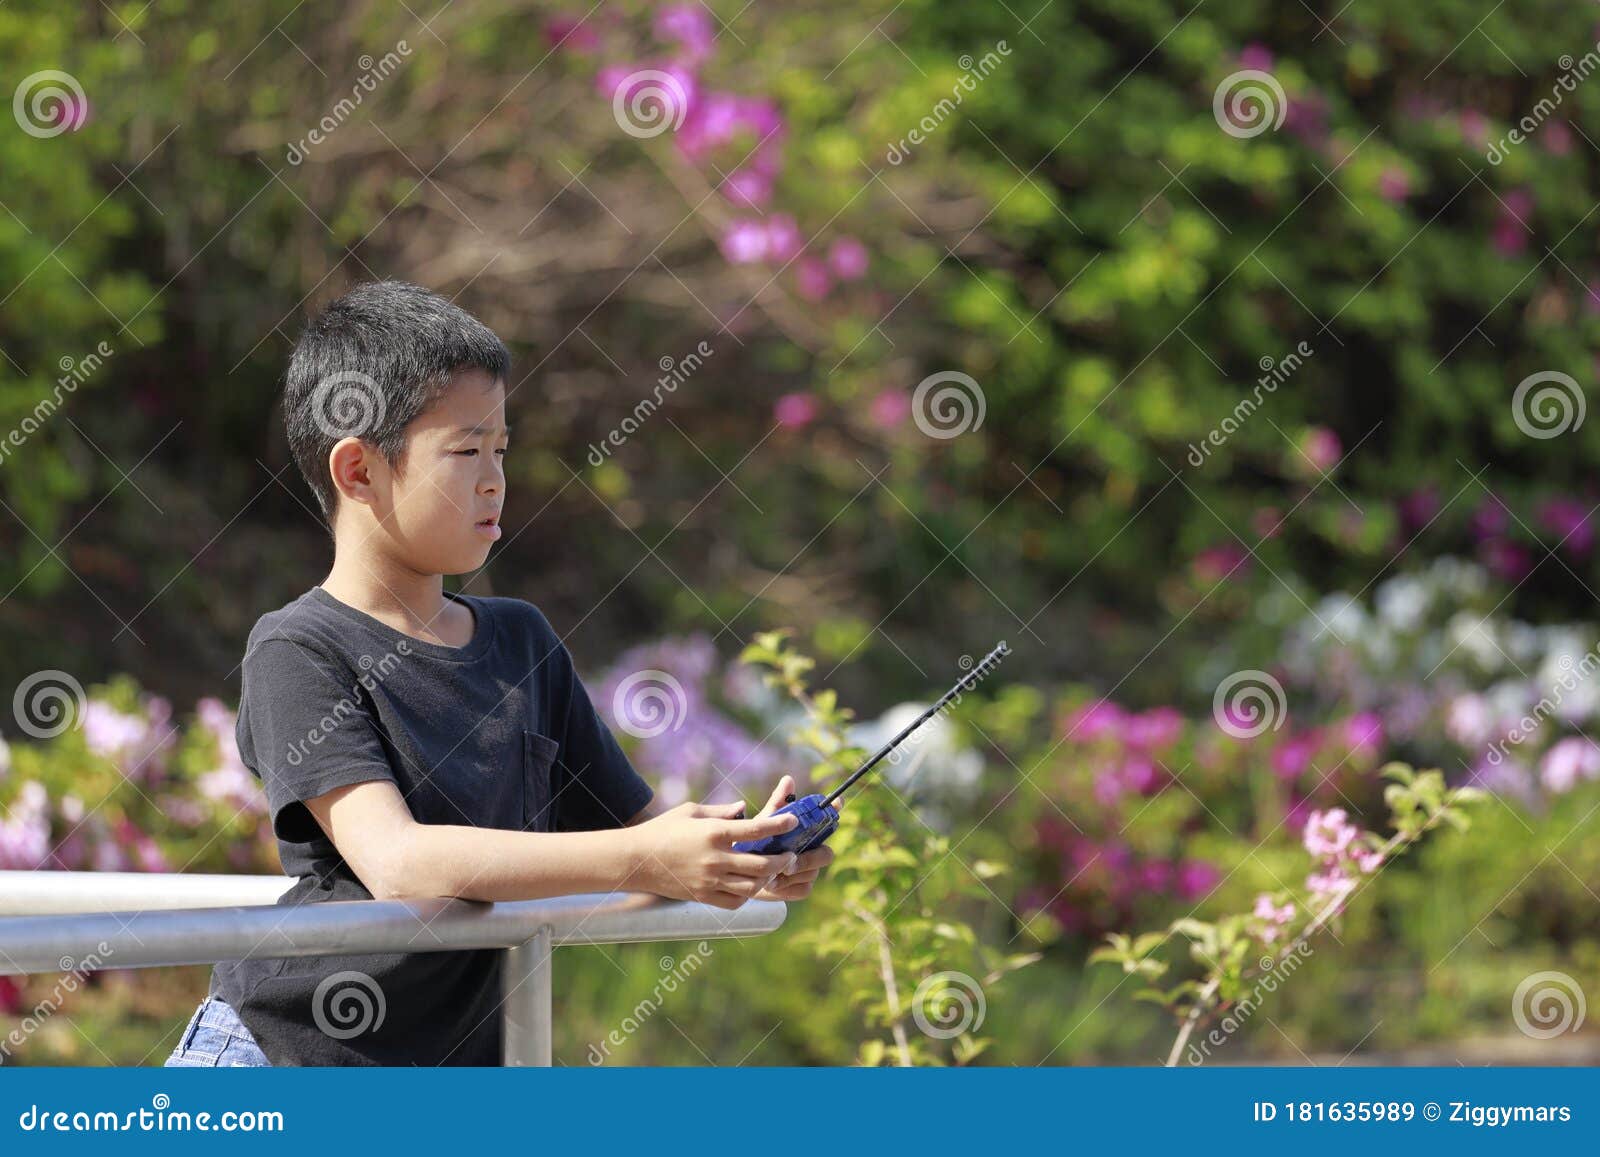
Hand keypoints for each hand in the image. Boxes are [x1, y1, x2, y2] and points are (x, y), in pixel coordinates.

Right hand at [631, 800, 798, 910]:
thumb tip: (743, 808)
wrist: (635, 859)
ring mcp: (710, 880)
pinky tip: (750, 884)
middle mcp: (715, 858)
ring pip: (752, 886)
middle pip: (762, 864)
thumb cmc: (662, 829)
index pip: (757, 829)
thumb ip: (721, 811)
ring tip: (774, 871)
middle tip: (791, 855)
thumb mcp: (691, 811)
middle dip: (783, 860)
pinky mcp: (703, 896)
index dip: (780, 825)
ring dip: (768, 879)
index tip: (793, 820)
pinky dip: (747, 894)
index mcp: (714, 833)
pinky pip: (735, 901)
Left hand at [751, 775, 835, 902]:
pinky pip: (804, 889)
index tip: (837, 801)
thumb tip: (789, 780)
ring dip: (791, 876)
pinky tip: (773, 886)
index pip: (828, 819)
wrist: (742, 874)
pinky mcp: (803, 887)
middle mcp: (813, 849)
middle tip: (787, 864)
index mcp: (806, 831)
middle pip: (826, 854)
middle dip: (807, 860)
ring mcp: (810, 870)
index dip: (835, 810)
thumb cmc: (755, 844)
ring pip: (812, 873)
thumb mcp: (762, 824)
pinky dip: (788, 888)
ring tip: (770, 877)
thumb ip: (776, 805)